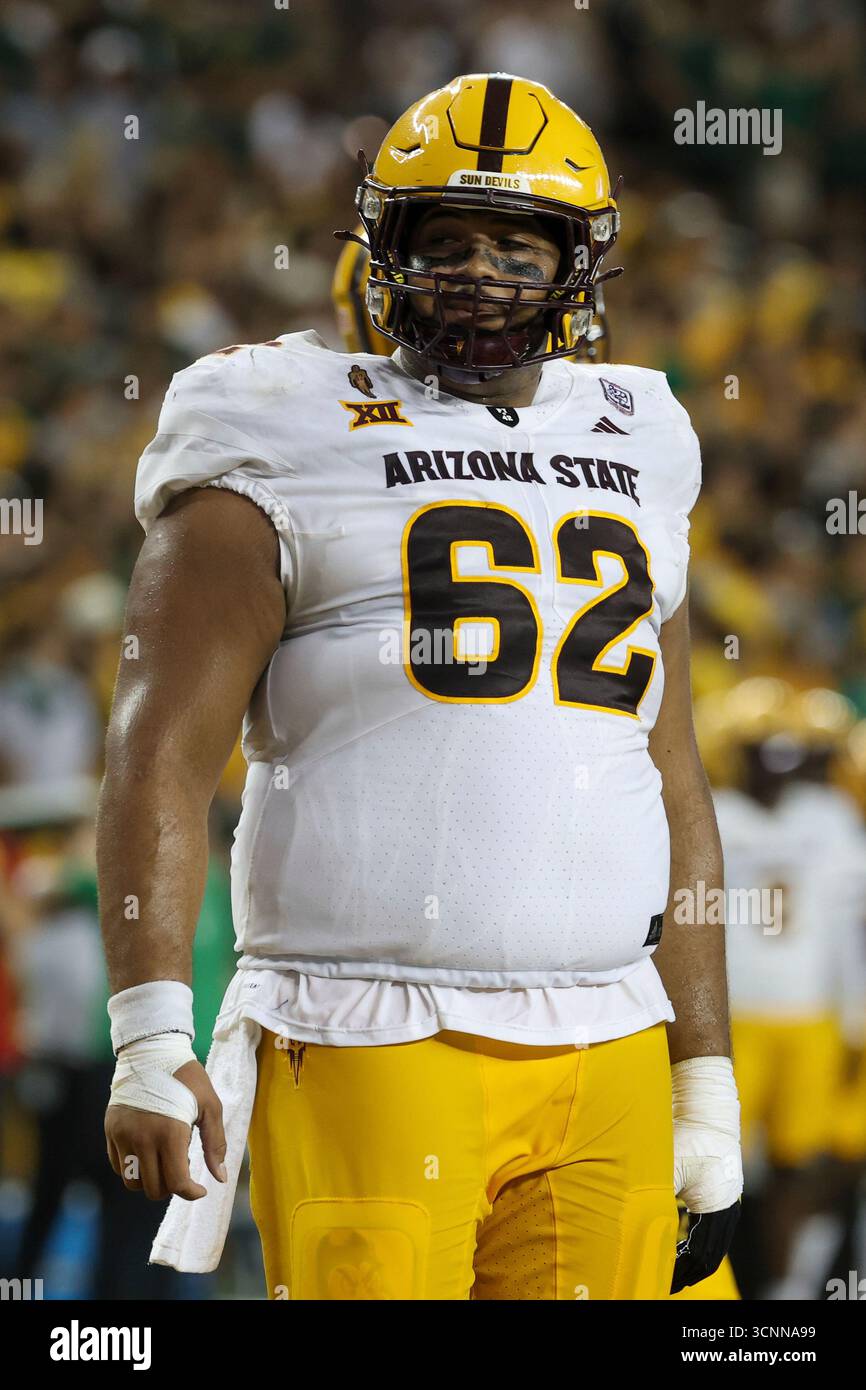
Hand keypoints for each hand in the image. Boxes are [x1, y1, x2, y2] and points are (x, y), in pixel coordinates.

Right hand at [105, 1059, 226, 1201]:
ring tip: (165, 1158)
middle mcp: (142, 1138)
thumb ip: (216, 1143)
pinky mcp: (110, 1131)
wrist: (151, 1051)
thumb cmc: (187, 1077)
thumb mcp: (210, 1105)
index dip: (190, 1192)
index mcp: (169, 1132)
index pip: (176, 1182)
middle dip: (172, 1186)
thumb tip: (220, 1177)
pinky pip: (119, 1166)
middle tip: (183, 1165)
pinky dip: (134, 1168)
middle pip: (153, 1188)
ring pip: (132, 1182)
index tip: (199, 1189)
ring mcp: (122, 1136)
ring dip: (151, 1180)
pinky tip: (149, 1150)